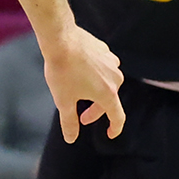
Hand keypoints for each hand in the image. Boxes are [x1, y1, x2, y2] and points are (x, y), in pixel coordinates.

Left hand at [41, 25, 124, 141]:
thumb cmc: (62, 71)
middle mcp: (116, 78)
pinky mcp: (105, 50)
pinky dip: (94, 74)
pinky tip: (79, 72)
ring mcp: (112, 62)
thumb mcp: (63, 101)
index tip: (110, 133)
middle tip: (81, 117)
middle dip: (95, 111)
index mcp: (108, 94)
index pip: (117, 117)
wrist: (60, 39)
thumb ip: (69, 122)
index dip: (115, 128)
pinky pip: (103, 67)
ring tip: (78, 90)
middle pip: (109, 100)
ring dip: (94, 91)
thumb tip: (71, 138)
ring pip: (106, 83)